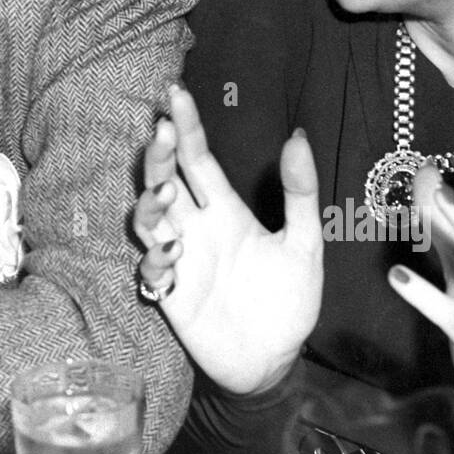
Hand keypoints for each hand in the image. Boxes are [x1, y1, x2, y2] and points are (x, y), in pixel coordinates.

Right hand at [132, 85, 322, 394]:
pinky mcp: (172, 294)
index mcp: (226, 210)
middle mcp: (198, 228)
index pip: (199, 159)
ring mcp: (182, 259)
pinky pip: (151, 268)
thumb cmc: (288, 300)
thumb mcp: (305, 244)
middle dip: (158, 154)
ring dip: (150, 202)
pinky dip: (156, 258)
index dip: (186, 127)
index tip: (176, 93)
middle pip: (165, 180)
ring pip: (148, 218)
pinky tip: (173, 254)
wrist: (275, 360)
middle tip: (160, 131)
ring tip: (166, 193)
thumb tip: (298, 138)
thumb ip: (300, 194)